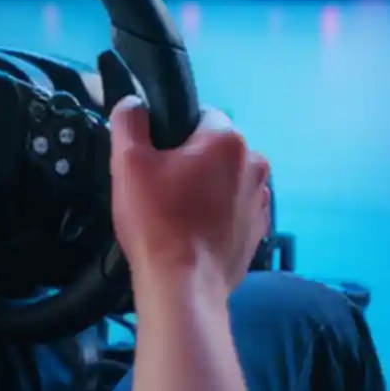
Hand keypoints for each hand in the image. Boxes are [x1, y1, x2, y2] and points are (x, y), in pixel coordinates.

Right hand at [109, 97, 270, 296]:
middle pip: (215, 148)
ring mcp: (261, 199)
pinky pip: (235, 208)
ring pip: (226, 179)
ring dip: (206, 187)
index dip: (174, 132)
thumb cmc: (158, 223)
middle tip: (161, 186)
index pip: (201, 114)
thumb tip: (133, 104)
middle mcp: (254, 164)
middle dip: (191, 161)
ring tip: (177, 212)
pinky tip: (194, 230)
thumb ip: (129, 121)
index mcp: (228, 140)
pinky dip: (217, 214)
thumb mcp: (129, 163)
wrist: (184, 286)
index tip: (157, 157)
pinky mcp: (259, 229)